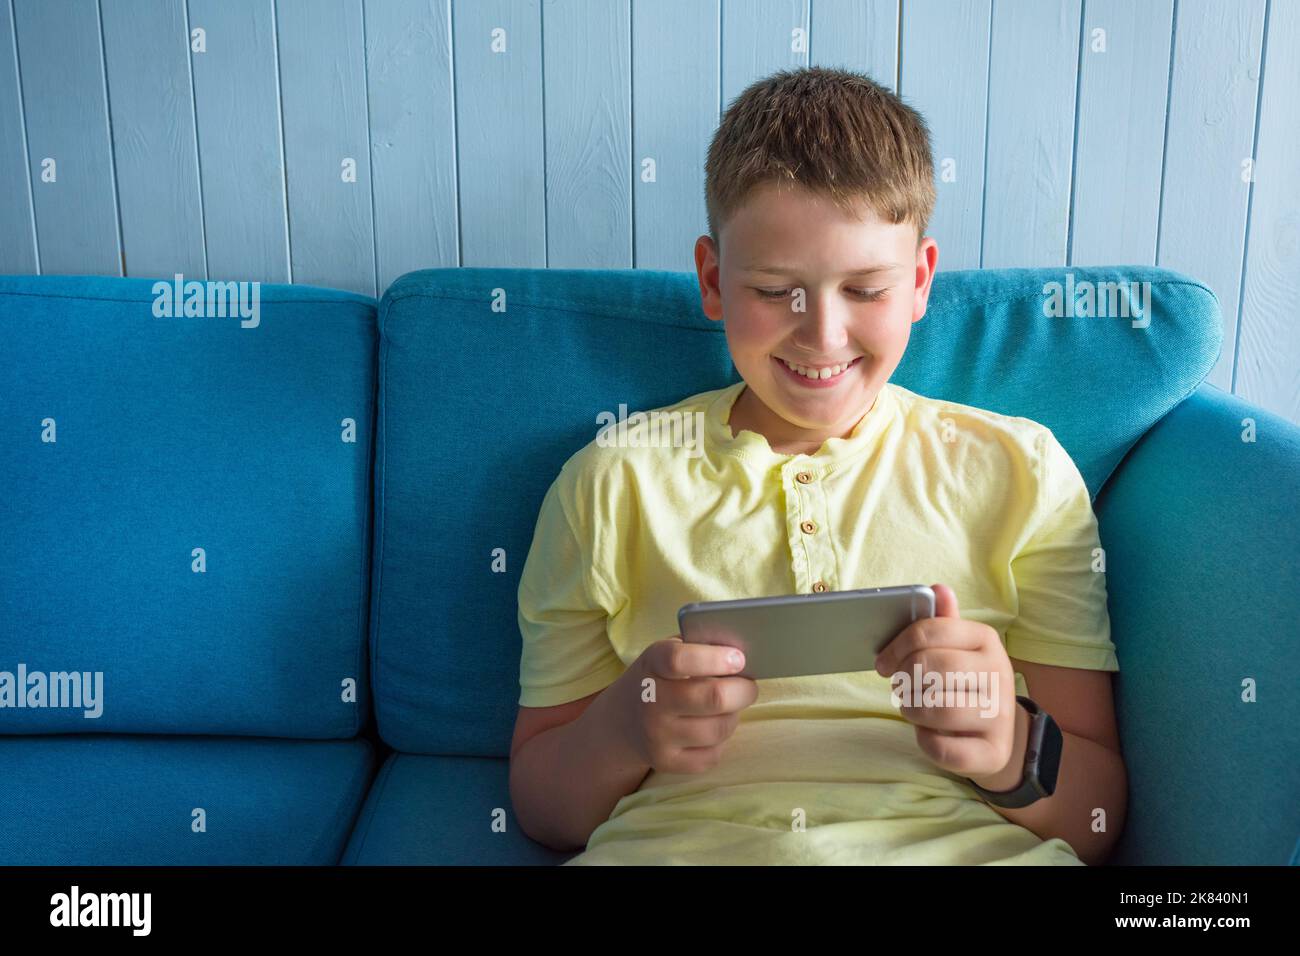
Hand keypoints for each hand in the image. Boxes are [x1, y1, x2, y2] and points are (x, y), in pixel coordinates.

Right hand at [608, 636, 758, 773]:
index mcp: (652, 665)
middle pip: (714, 697)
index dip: (716, 658)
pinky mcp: (666, 762)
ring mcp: (657, 736)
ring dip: (734, 716)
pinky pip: (713, 755)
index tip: (738, 659)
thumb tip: (741, 654)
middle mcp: (650, 701)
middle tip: (747, 686)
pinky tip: (711, 727)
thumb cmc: (660, 679)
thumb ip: (699, 647)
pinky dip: (721, 741)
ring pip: (720, 728)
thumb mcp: (667, 653)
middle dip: (743, 690)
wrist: (624, 721)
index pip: (680, 660)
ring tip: (728, 708)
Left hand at [873, 584, 1019, 781]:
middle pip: (933, 668)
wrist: (997, 733)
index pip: (932, 630)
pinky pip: (945, 749)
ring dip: (912, 709)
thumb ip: (942, 622)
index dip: (897, 646)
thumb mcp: (957, 649)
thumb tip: (937, 588)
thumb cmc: (964, 683)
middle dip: (904, 679)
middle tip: (898, 687)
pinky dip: (925, 740)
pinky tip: (927, 732)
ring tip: (910, 706)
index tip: (882, 663)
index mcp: (986, 640)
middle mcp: (999, 674)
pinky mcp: (993, 752)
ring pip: (939, 709)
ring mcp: (1000, 715)